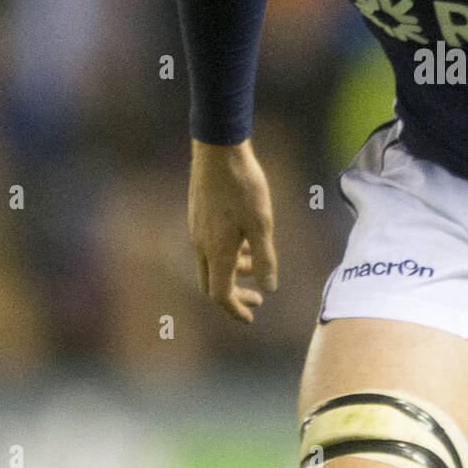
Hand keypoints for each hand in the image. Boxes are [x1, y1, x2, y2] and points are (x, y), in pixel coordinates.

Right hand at [188, 138, 278, 321]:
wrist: (218, 150)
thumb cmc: (243, 185)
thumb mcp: (262, 223)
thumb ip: (264, 257)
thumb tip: (269, 288)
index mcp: (217, 252)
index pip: (220, 294)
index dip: (236, 309)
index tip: (252, 316)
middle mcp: (202, 245)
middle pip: (212, 284)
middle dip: (234, 294)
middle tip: (257, 299)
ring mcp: (197, 230)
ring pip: (212, 263)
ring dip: (234, 271)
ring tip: (257, 263)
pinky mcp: (198, 216)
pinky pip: (210, 246)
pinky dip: (228, 253)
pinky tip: (245, 240)